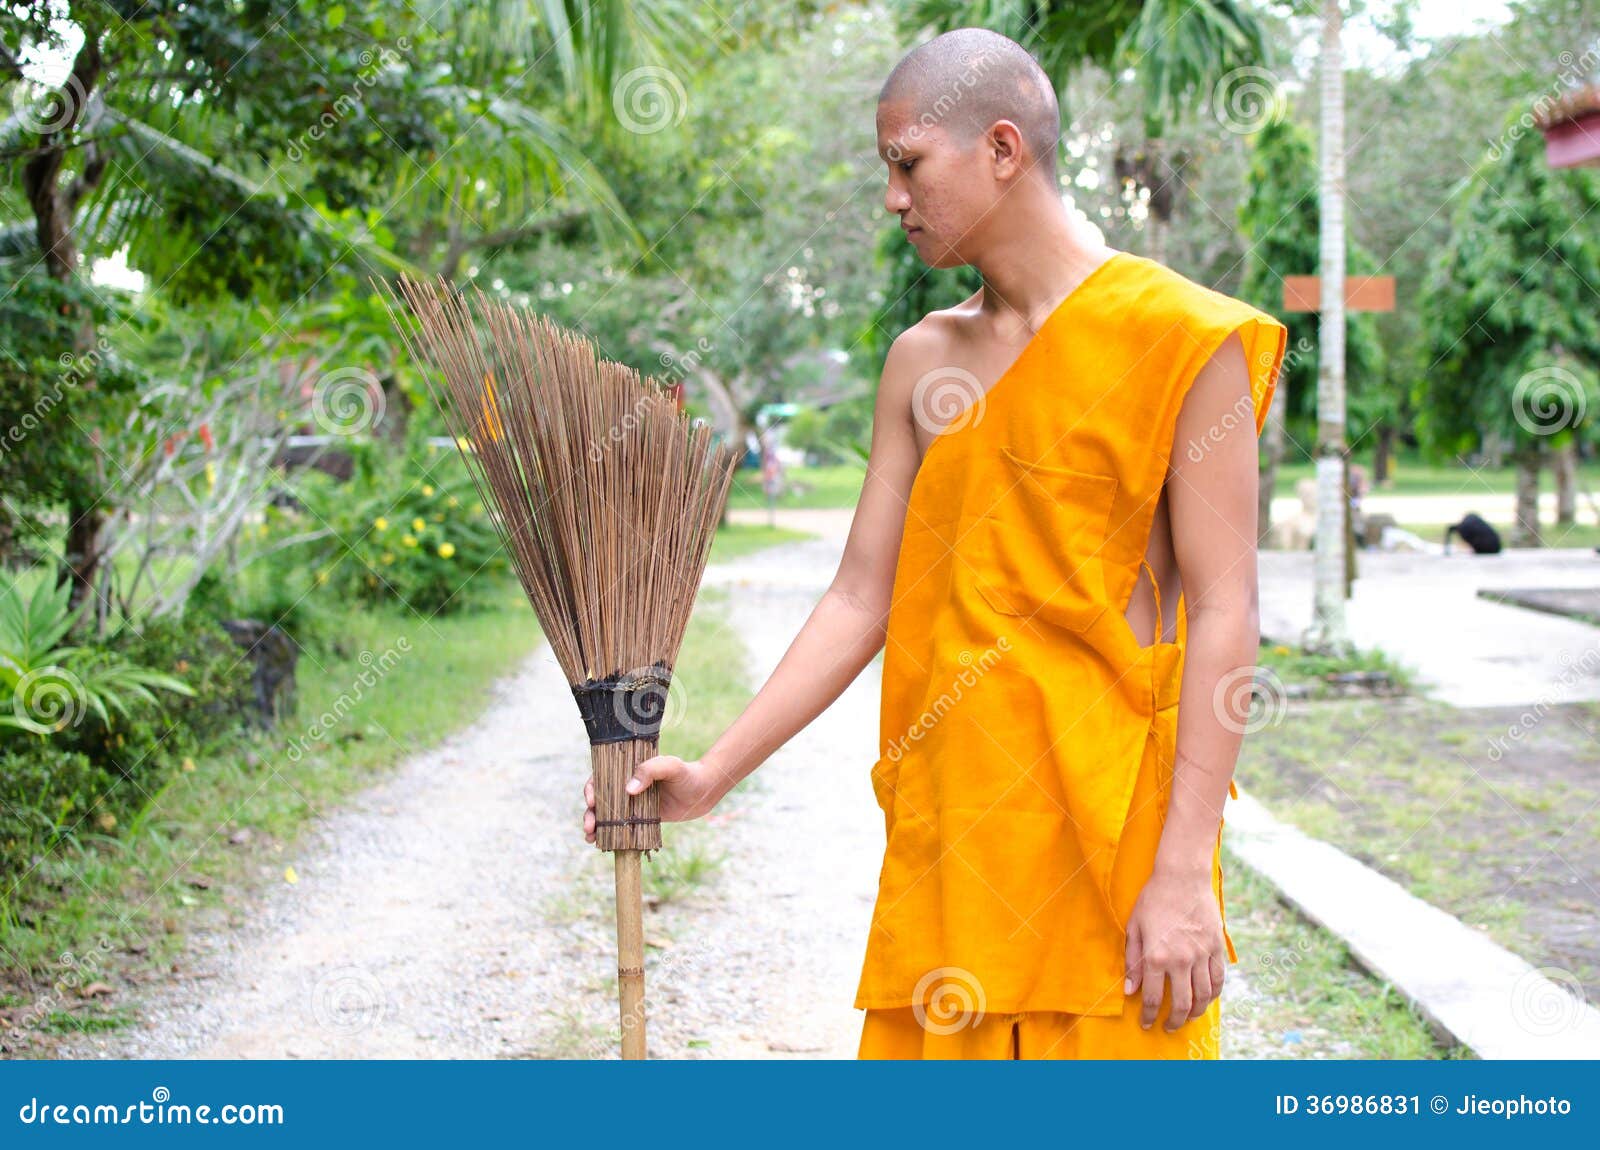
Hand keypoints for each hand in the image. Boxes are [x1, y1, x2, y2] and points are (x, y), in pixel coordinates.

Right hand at [582, 754, 728, 843]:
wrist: (703, 792)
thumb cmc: (686, 774)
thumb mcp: (670, 766)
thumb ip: (650, 771)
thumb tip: (629, 789)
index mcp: (628, 770)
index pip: (602, 777)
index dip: (592, 788)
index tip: (592, 800)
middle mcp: (627, 787)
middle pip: (600, 799)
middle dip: (590, 813)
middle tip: (589, 826)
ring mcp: (632, 804)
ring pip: (606, 815)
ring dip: (594, 826)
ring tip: (590, 837)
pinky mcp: (639, 820)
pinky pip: (620, 828)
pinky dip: (608, 835)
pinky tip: (600, 844)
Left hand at [1123, 866, 1226, 1030]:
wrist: (1182, 877)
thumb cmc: (1153, 900)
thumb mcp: (1134, 927)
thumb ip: (1132, 961)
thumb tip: (1130, 990)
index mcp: (1155, 956)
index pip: (1151, 998)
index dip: (1148, 1015)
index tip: (1147, 1023)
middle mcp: (1180, 960)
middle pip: (1180, 1004)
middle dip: (1173, 1021)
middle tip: (1168, 1027)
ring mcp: (1201, 955)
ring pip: (1202, 996)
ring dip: (1194, 1012)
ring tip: (1187, 1017)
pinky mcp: (1216, 948)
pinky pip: (1218, 980)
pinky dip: (1213, 995)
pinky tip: (1205, 1000)